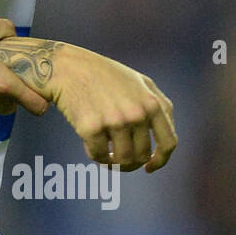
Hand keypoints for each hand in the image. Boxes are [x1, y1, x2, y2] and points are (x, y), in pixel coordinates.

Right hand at [45, 43, 176, 171]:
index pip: (168, 143)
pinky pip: (99, 156)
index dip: (160, 160)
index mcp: (152, 103)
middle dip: (130, 162)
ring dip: (113, 163)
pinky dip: (95, 155)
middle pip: (142, 155)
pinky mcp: (92, 128)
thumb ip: (158, 106)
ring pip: (122, 160)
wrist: (67, 67)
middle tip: (117, 159)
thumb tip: (165, 141)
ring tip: (105, 154)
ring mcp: (115, 121)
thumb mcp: (139, 82)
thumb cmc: (103, 75)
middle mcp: (137, 114)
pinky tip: (89, 144)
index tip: (149, 167)